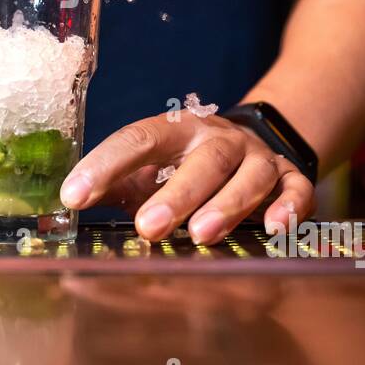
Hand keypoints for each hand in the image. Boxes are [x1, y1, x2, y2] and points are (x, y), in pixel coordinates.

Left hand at [59, 112, 315, 244]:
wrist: (247, 145)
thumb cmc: (181, 167)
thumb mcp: (146, 169)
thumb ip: (112, 185)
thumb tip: (67, 205)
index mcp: (175, 129)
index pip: (138, 138)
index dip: (104, 165)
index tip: (74, 196)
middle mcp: (219, 138)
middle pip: (202, 161)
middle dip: (176, 195)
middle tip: (149, 227)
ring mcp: (258, 157)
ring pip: (249, 176)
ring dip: (228, 204)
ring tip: (203, 235)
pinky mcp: (290, 177)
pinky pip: (297, 190)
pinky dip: (289, 207)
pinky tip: (274, 228)